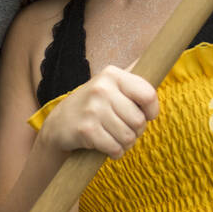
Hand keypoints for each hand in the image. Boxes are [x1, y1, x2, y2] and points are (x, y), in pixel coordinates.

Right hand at [38, 64, 158, 158]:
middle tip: (123, 128)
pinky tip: (106, 145)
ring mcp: (93, 109)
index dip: (152, 111)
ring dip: (125, 143)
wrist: (60, 123)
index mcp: (112, 75)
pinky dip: (115, 152)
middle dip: (136, 131)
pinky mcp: (86, 130)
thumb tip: (153, 59)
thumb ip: (132, 78)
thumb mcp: (110, 85)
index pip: (148, 95)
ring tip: (114, 137)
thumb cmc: (94, 105)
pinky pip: (115, 148)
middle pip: (139, 121)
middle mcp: (102, 88)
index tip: (145, 115)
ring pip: (128, 137)